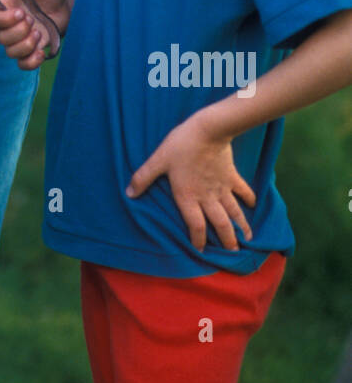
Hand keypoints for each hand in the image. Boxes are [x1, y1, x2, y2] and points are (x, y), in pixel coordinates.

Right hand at [0, 0, 73, 70]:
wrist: (65, 6)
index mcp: (5, 7)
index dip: (2, 19)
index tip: (20, 12)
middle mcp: (8, 25)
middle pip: (0, 38)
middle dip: (18, 32)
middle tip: (33, 20)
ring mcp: (18, 39)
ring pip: (10, 52)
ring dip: (26, 45)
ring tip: (39, 32)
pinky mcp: (29, 51)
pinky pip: (22, 64)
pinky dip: (31, 62)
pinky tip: (41, 52)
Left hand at [125, 112, 255, 252]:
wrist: (208, 129)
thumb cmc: (181, 145)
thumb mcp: (158, 160)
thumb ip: (143, 177)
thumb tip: (129, 193)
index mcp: (188, 196)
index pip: (195, 225)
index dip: (198, 239)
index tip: (201, 249)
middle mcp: (207, 196)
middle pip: (220, 224)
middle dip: (227, 240)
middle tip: (233, 253)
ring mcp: (222, 187)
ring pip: (234, 212)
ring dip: (241, 226)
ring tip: (248, 239)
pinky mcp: (232, 175)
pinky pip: (243, 190)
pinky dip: (249, 198)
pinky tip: (253, 205)